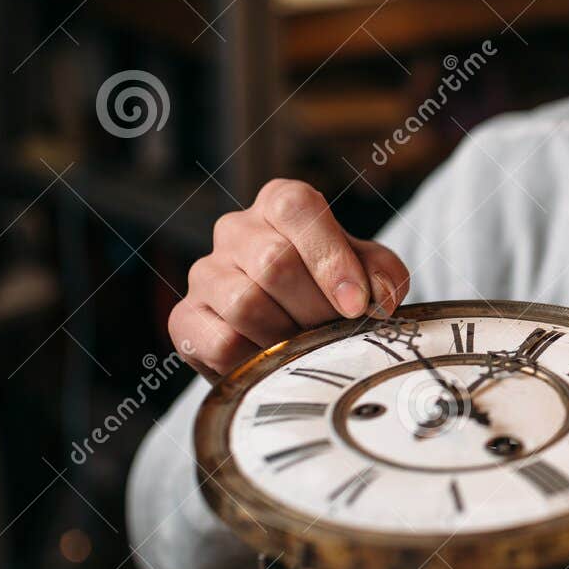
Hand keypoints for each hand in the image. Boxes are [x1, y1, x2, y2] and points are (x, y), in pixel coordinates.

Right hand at [168, 179, 410, 377]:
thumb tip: (381, 296)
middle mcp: (236, 230)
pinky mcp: (185, 319)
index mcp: (281, 204)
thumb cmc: (330, 294)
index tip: (356, 305)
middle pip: (274, 262)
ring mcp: (205, 273)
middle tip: (335, 334)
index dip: (329, 258)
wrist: (287, 338)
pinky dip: (257, 360)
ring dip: (288, 338)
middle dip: (316, 309)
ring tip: (307, 350)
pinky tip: (274, 363)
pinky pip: (221, 342)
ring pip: (245, 304)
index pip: (297, 208)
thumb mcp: (368, 274)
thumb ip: (383, 275)